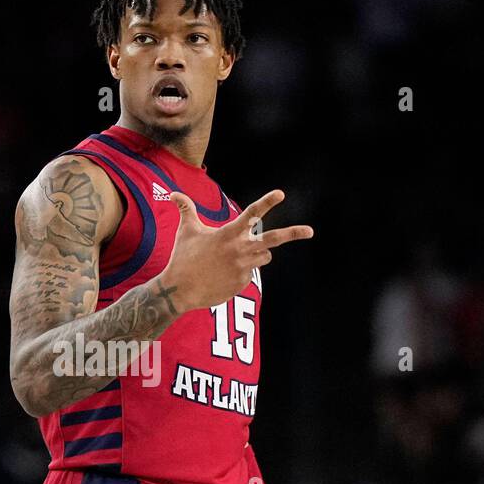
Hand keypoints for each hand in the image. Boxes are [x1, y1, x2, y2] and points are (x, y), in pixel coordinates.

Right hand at [160, 189, 313, 313]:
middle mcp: (240, 249)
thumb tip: (173, 194)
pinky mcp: (242, 283)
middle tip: (310, 231)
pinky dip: (241, 272)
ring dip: (257, 254)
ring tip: (233, 259)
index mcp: (229, 233)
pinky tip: (223, 276)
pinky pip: (250, 273)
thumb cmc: (182, 258)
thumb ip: (186, 210)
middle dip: (294, 233)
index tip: (280, 194)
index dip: (267, 202)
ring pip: (264, 257)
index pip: (251, 214)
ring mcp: (243, 267)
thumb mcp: (186, 231)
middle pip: (273, 239)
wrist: (180, 289)